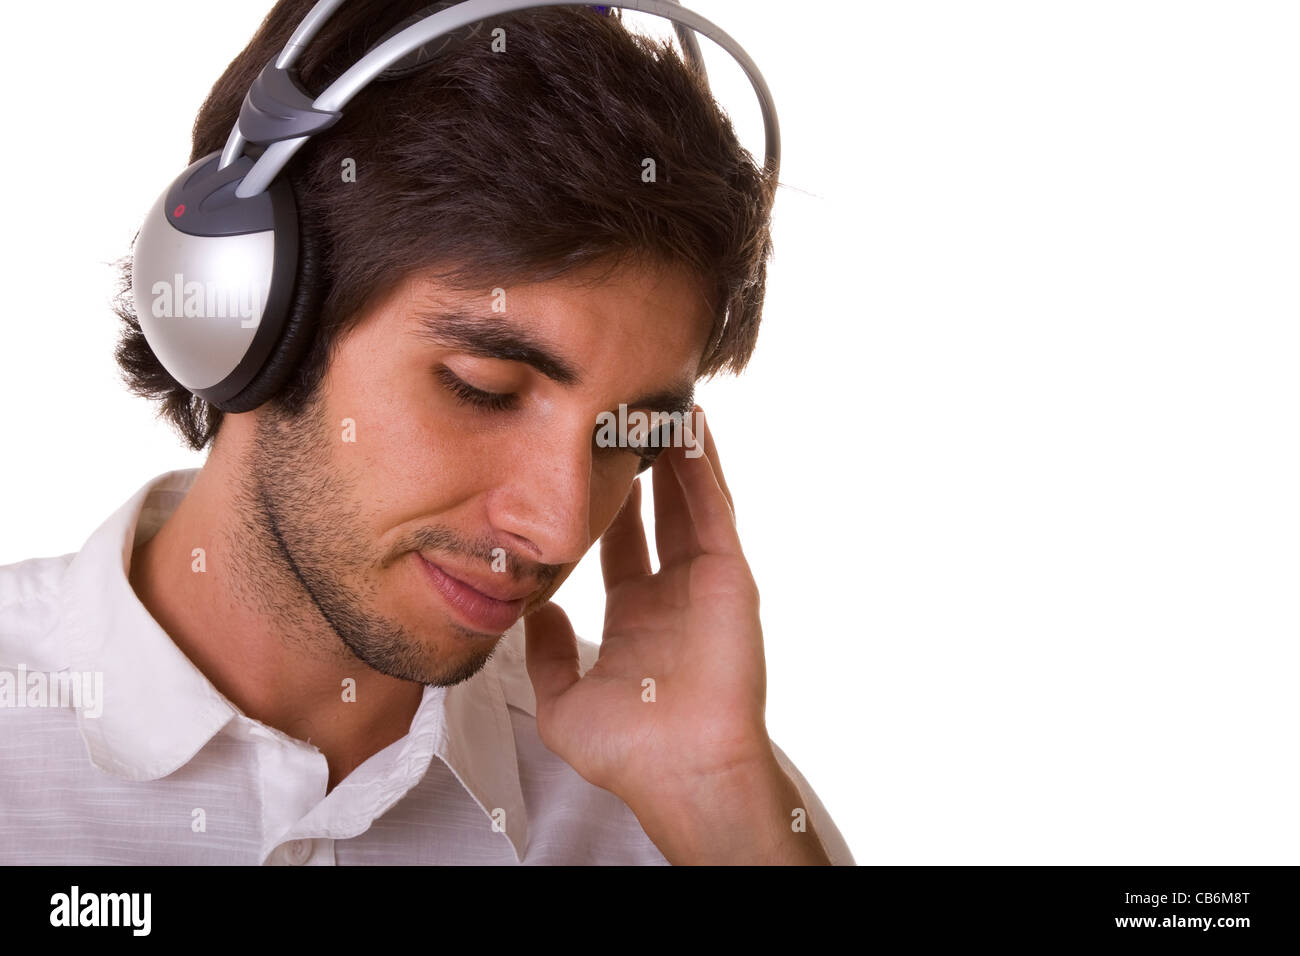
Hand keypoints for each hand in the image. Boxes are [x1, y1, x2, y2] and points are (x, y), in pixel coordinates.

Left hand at [524, 406, 828, 862]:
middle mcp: (672, 594)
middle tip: (619, 417)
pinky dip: (705, 468)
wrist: (680, 770)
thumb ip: (544, 656)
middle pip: (657, 513)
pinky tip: (691, 428)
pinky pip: (716, 511)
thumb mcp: (562, 704)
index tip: (582, 463)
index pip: (618, 545)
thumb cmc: (628, 751)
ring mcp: (705, 583)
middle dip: (639, 466)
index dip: (602, 503)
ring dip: (676, 455)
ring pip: (690, 502)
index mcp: (636, 619)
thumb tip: (531, 612)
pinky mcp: (730, 577)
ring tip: (657, 404)